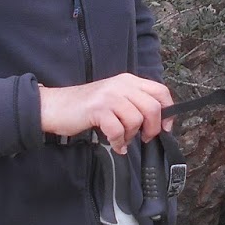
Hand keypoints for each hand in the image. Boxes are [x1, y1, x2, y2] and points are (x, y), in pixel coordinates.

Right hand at [39, 74, 173, 153]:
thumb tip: (157, 122)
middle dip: (152, 128)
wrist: (55, 106)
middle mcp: (121, 84)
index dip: (168, 111)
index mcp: (128, 81)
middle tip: (144, 138)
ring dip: (131, 135)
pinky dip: (118, 142)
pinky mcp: (98, 109)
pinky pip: (118, 130)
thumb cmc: (85, 107)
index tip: (165, 128)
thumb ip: (134, 104)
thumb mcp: (114, 98)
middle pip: (153, 107)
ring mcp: (109, 95)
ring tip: (122, 139)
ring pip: (136, 120)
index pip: (161, 91)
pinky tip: (114, 144)